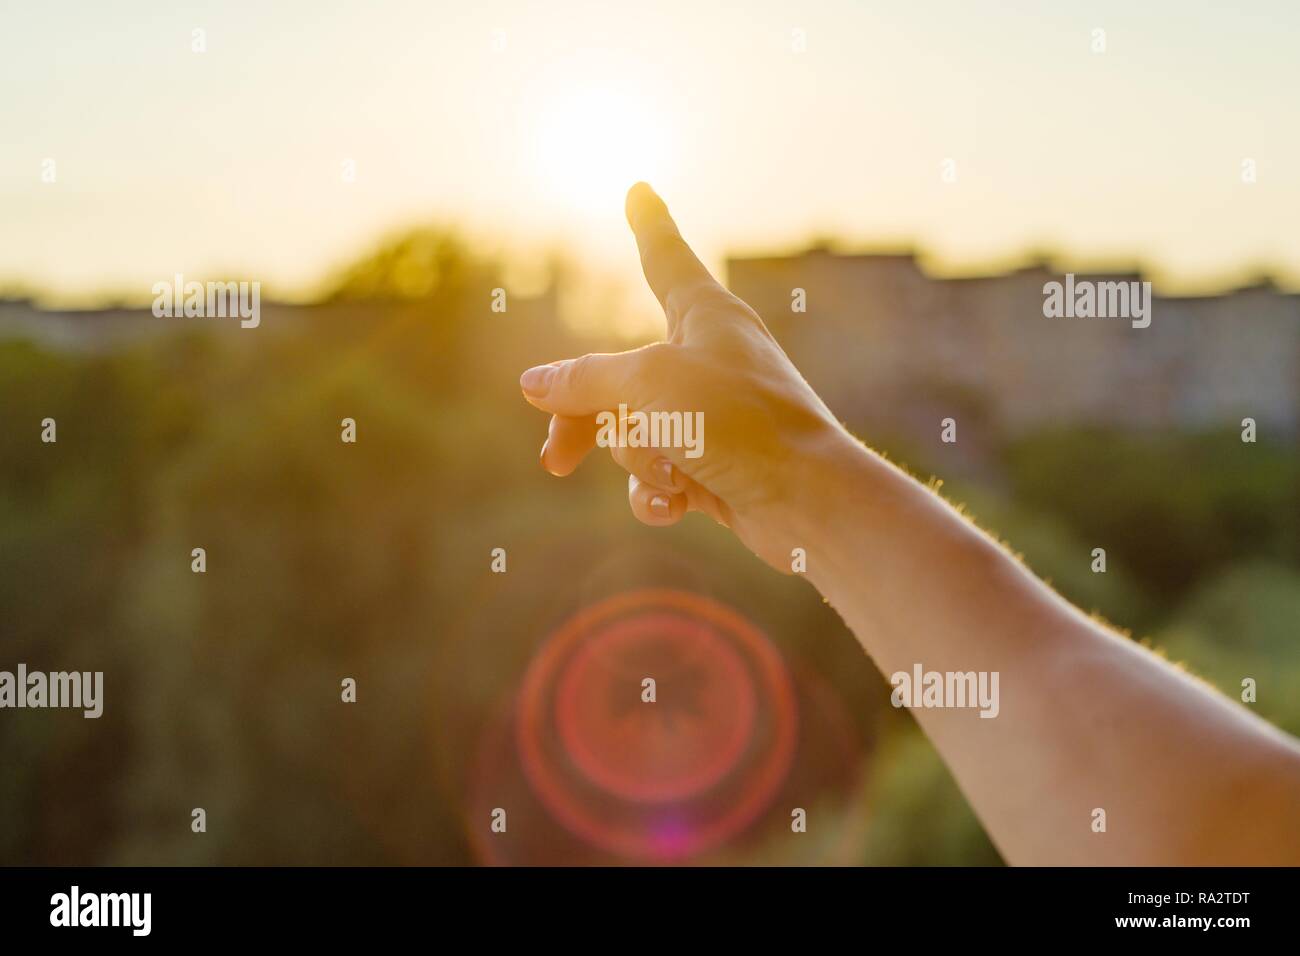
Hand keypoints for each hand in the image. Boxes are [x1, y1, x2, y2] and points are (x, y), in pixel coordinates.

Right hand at [519, 183, 849, 571]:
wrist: (809, 501)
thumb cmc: (738, 423)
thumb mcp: (647, 386)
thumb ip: (585, 380)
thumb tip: (534, 382)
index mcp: (706, 315)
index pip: (665, 258)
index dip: (647, 224)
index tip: (640, 189)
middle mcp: (709, 359)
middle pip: (617, 377)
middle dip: (583, 421)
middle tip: (554, 458)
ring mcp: (712, 417)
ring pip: (634, 434)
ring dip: (641, 462)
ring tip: (675, 472)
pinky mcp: (716, 468)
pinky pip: (660, 479)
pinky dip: (661, 495)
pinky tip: (678, 506)